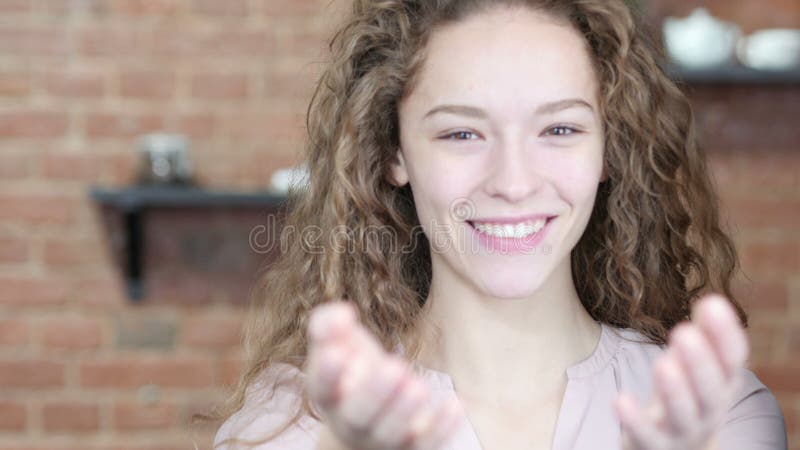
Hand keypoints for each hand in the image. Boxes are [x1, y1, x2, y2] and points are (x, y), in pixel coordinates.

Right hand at [306, 300, 464, 449]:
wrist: (368, 418)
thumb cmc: (353, 370)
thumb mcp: (338, 344)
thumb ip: (330, 324)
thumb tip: (342, 313)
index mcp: (328, 395)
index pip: (322, 388)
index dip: (327, 372)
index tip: (337, 352)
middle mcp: (350, 423)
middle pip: (358, 416)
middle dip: (375, 393)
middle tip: (395, 367)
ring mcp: (381, 440)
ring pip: (390, 434)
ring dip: (405, 412)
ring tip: (418, 386)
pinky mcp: (411, 448)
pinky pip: (426, 444)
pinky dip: (442, 427)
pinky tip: (456, 404)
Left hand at [613, 294, 748, 449]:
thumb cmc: (686, 397)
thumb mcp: (696, 367)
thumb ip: (703, 336)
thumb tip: (711, 299)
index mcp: (722, 385)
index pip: (732, 360)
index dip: (725, 334)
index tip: (712, 303)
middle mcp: (709, 410)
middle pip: (711, 390)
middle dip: (700, 362)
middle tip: (683, 332)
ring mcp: (683, 431)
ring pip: (684, 415)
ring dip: (675, 391)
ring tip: (662, 363)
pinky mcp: (654, 445)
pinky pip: (646, 435)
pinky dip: (635, 420)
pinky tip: (620, 400)